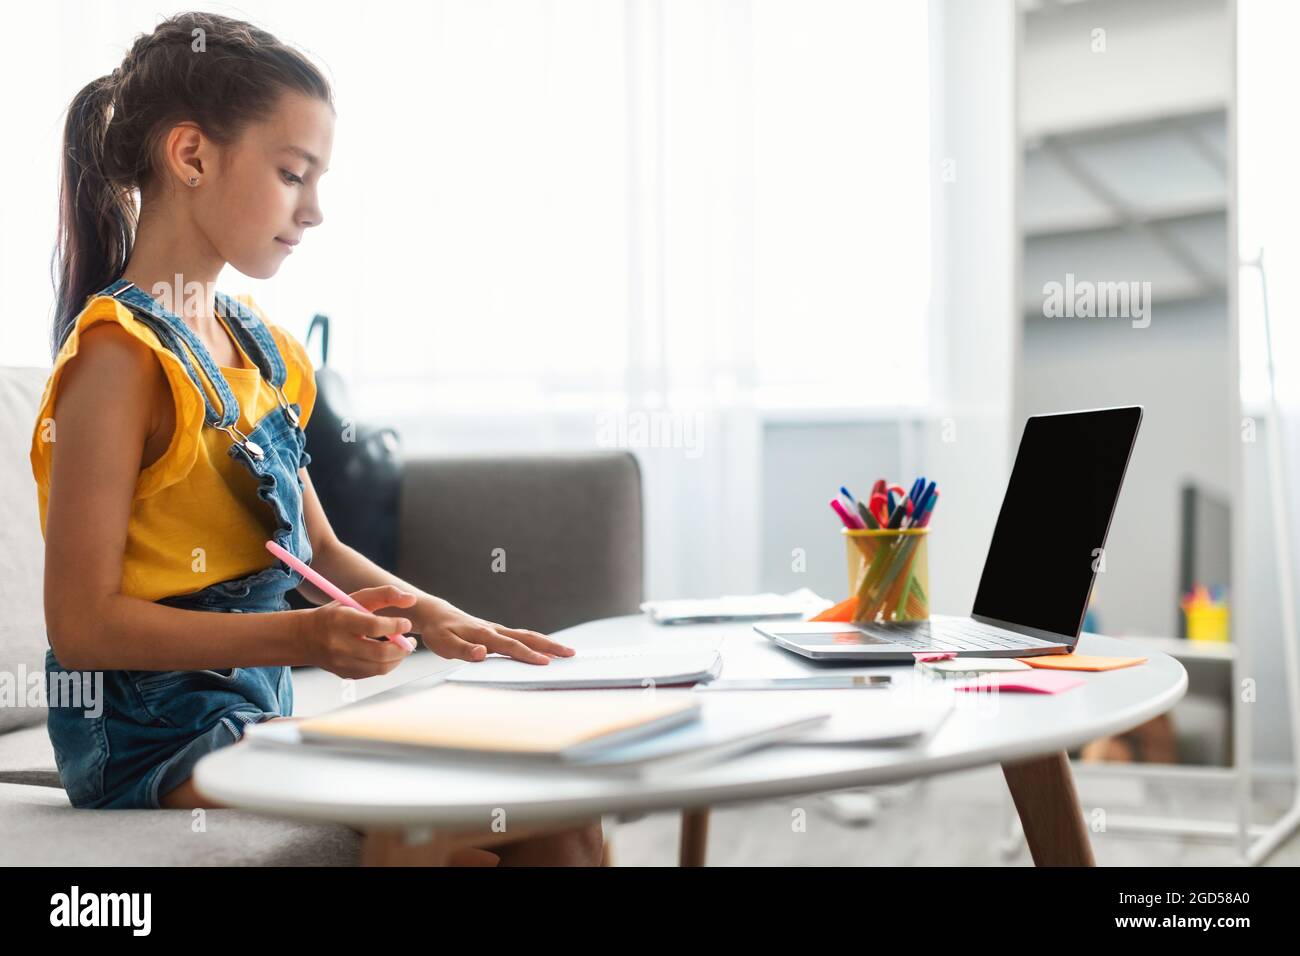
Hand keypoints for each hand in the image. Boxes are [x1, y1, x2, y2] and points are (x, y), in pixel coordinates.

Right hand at [296, 585, 416, 678]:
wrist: (305, 637)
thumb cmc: (337, 614)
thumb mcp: (357, 598)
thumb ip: (385, 594)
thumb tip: (412, 599)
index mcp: (341, 621)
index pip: (374, 626)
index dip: (395, 626)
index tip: (407, 623)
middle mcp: (339, 644)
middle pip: (380, 653)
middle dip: (403, 648)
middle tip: (411, 641)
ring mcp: (341, 663)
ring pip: (380, 667)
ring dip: (398, 658)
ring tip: (403, 647)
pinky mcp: (345, 674)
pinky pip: (373, 673)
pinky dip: (387, 665)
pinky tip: (388, 654)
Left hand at [413, 595, 574, 664]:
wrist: (437, 615)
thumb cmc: (440, 631)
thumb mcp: (444, 644)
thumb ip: (463, 650)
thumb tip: (481, 653)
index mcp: (485, 634)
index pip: (510, 646)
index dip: (527, 655)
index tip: (545, 662)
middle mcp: (495, 630)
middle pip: (527, 637)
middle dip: (550, 646)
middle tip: (570, 653)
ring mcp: (497, 630)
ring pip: (527, 636)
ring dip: (547, 643)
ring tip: (566, 652)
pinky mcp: (497, 632)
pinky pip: (521, 637)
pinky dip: (536, 642)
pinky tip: (545, 649)